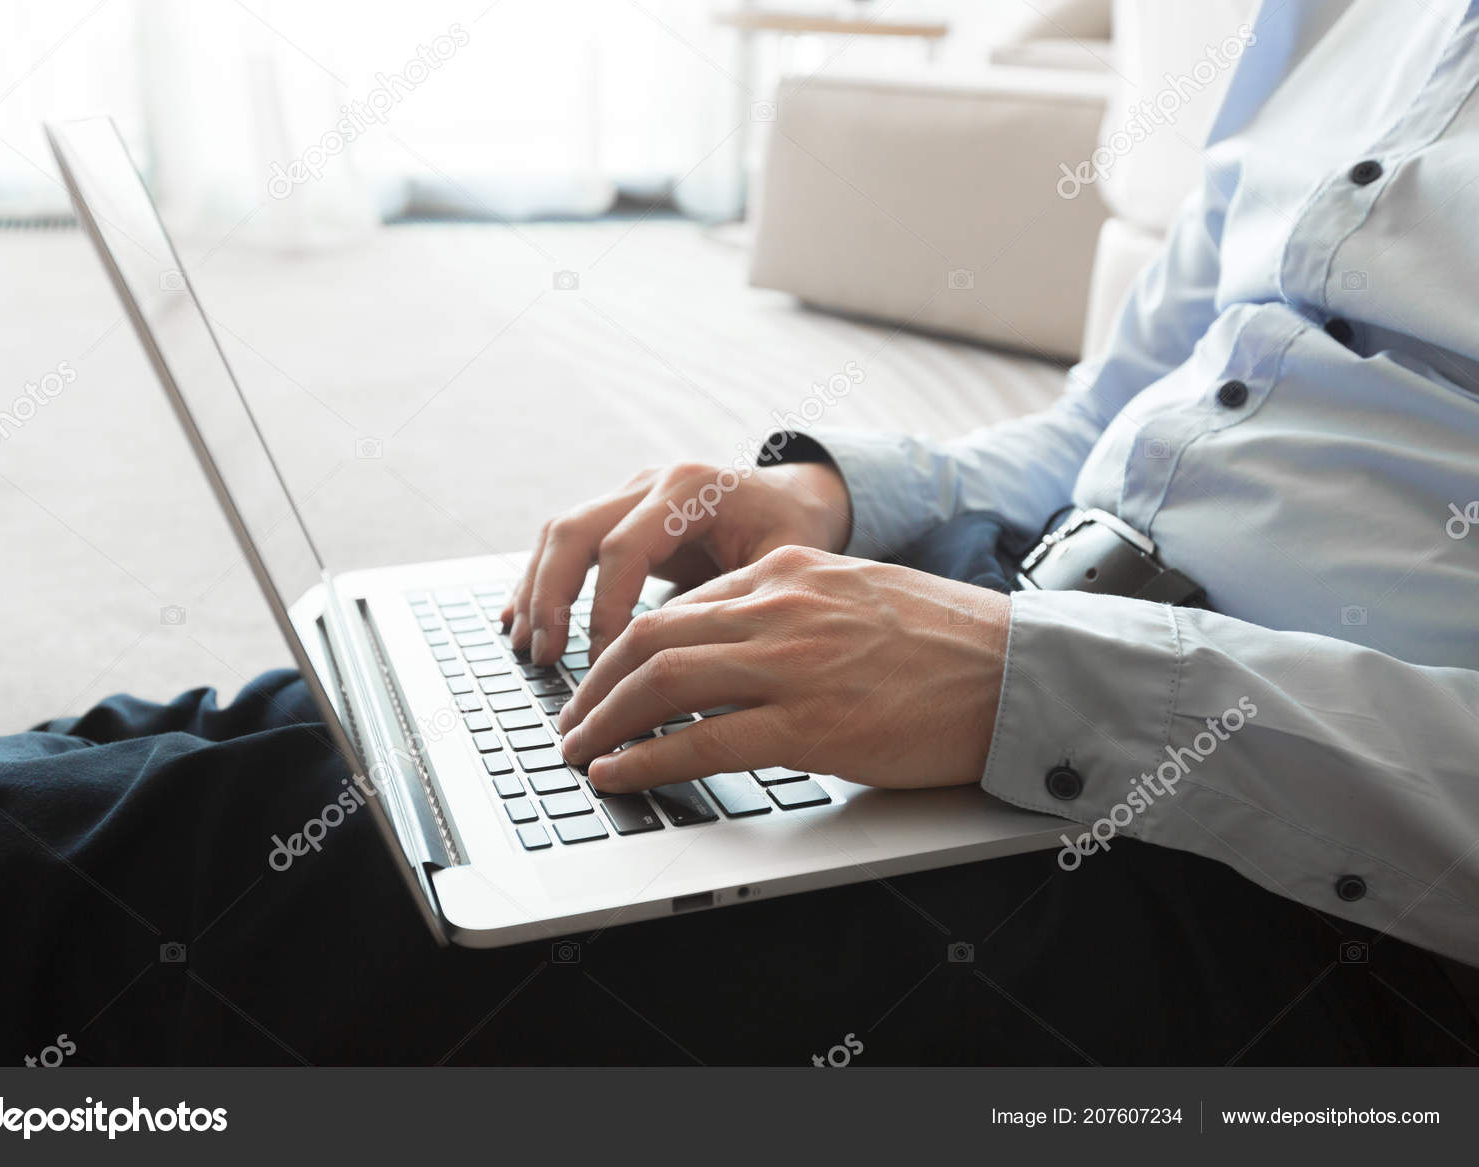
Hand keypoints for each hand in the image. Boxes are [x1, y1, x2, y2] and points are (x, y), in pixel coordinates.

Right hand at [502, 460, 851, 664]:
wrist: (797, 497)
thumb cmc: (794, 531)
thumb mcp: (781, 563)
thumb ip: (731, 601)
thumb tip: (677, 664)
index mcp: (690, 488)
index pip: (625, 547)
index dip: (606, 607)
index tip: (602, 661)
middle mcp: (651, 482)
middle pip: (575, 531)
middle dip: (552, 598)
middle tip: (546, 657)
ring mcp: (629, 493)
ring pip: (559, 533)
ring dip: (537, 593)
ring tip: (529, 649)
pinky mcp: (618, 512)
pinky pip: (565, 542)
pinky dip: (541, 582)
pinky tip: (520, 621)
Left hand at [557, 546, 1011, 792]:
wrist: (1017, 672)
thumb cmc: (946, 644)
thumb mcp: (855, 598)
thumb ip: (790, 612)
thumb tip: (732, 648)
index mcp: (787, 571)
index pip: (679, 605)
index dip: (626, 648)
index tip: (604, 679)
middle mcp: (778, 606)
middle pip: (649, 637)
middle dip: (595, 683)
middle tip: (572, 719)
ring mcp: (791, 663)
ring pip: (660, 681)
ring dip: (604, 722)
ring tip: (579, 751)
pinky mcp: (809, 723)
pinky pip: (700, 739)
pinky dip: (645, 760)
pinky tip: (618, 776)